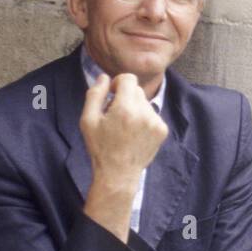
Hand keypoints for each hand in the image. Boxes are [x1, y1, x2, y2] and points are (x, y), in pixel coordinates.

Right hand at [79, 72, 168, 187]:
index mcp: (125, 107)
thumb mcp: (88, 120)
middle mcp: (144, 112)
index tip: (111, 95)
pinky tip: (134, 134)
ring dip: (135, 109)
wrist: (118, 173)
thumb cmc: (100, 147)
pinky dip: (144, 120)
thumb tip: (104, 77)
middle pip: (136, 90)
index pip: (128, 78)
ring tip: (124, 128)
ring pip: (144, 103)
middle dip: (125, 98)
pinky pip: (152, 115)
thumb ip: (95, 94)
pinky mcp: (162, 130)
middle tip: (115, 116)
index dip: (118, 83)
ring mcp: (156, 121)